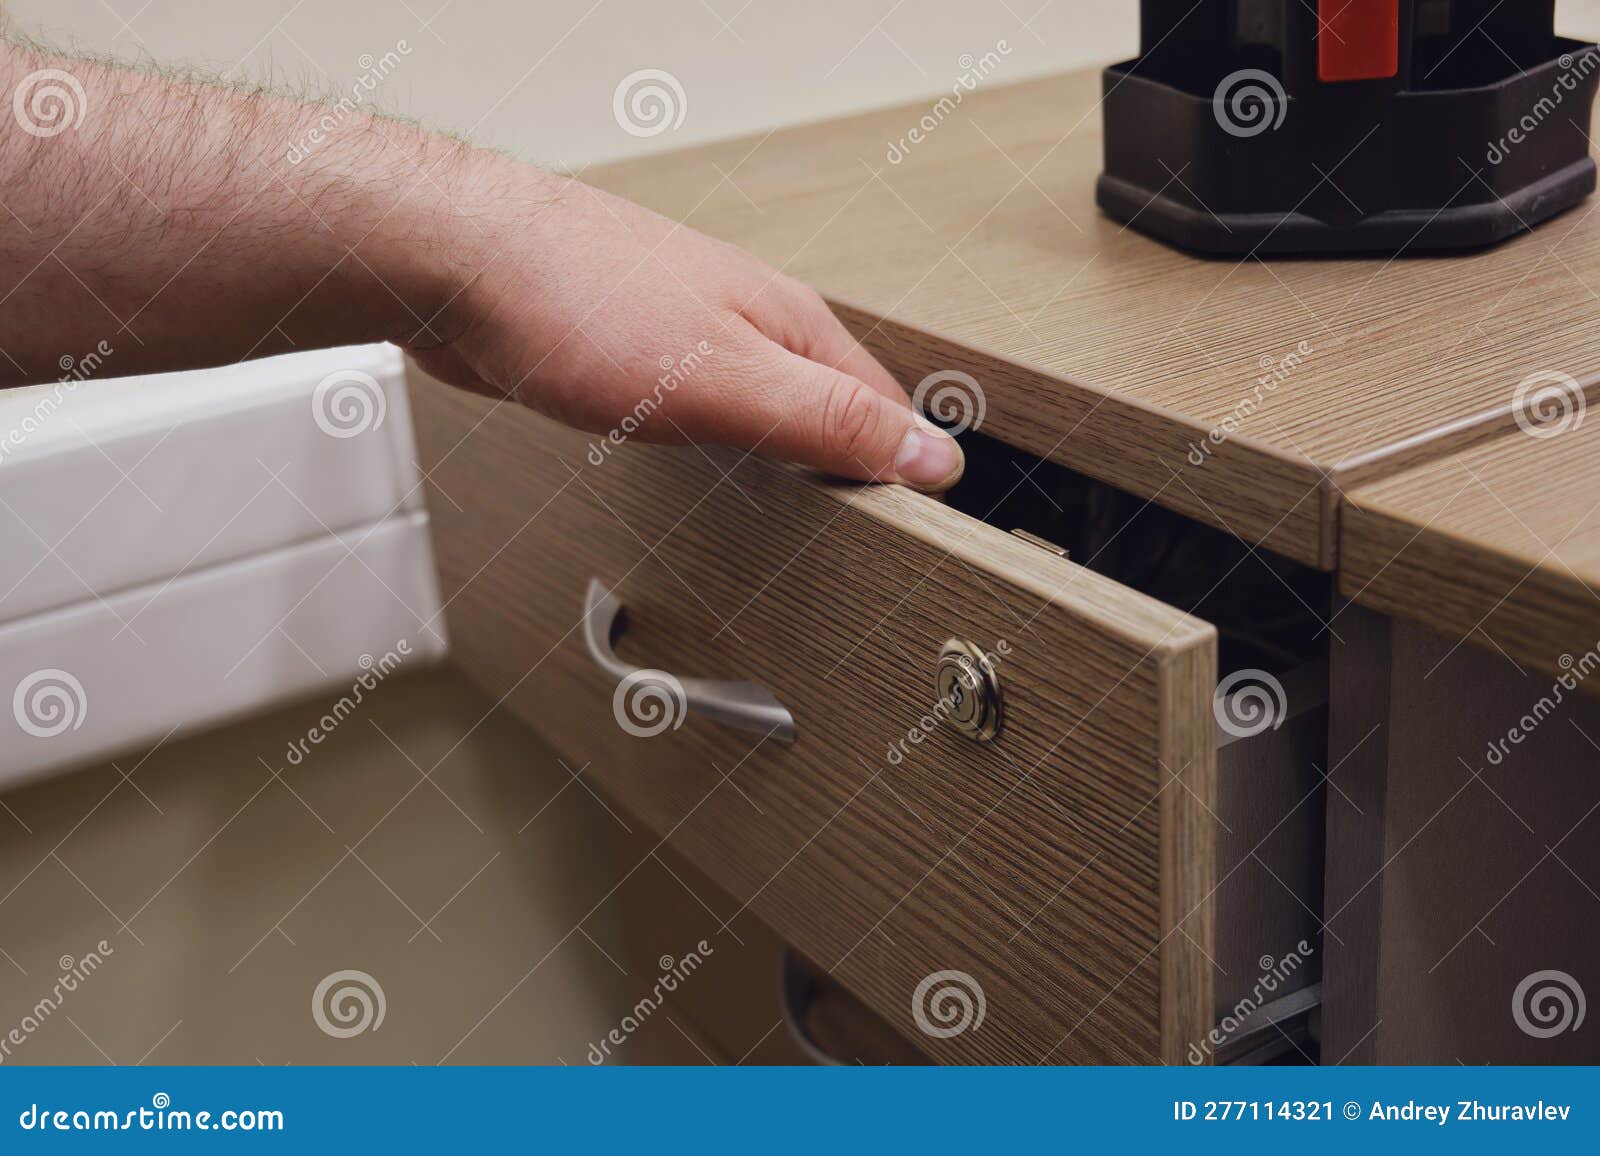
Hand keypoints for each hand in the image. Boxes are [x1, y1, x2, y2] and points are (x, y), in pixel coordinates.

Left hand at [410, 165, 964, 490]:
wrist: (460, 260)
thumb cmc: (578, 301)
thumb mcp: (728, 381)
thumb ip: (830, 419)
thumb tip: (928, 453)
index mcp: (790, 325)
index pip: (884, 408)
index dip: (901, 469)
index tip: (912, 525)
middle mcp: (750, 319)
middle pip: (829, 401)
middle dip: (846, 461)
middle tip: (858, 526)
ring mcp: (692, 327)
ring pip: (764, 397)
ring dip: (783, 447)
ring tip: (797, 499)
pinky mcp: (637, 345)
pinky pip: (704, 397)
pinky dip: (717, 434)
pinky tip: (701, 455)